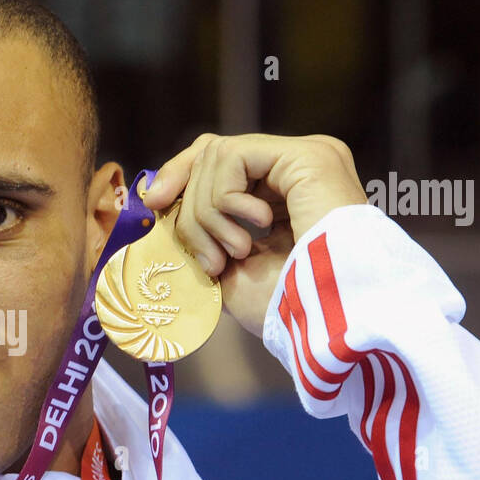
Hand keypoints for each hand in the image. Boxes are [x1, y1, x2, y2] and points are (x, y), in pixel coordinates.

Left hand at [139, 133, 366, 336]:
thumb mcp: (230, 270)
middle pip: (212, 154)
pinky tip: (255, 231)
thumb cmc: (285, 309)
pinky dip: (224, 198)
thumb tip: (161, 208)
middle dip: (192, 209)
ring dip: (208, 213)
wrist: (325, 324)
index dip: (180, 176)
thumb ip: (202, 235)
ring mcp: (307, 157)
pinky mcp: (308, 157)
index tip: (153, 205)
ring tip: (236, 253)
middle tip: (210, 260)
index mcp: (287, 192)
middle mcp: (299, 168)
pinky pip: (234, 156)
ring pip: (218, 156)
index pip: (221, 160)